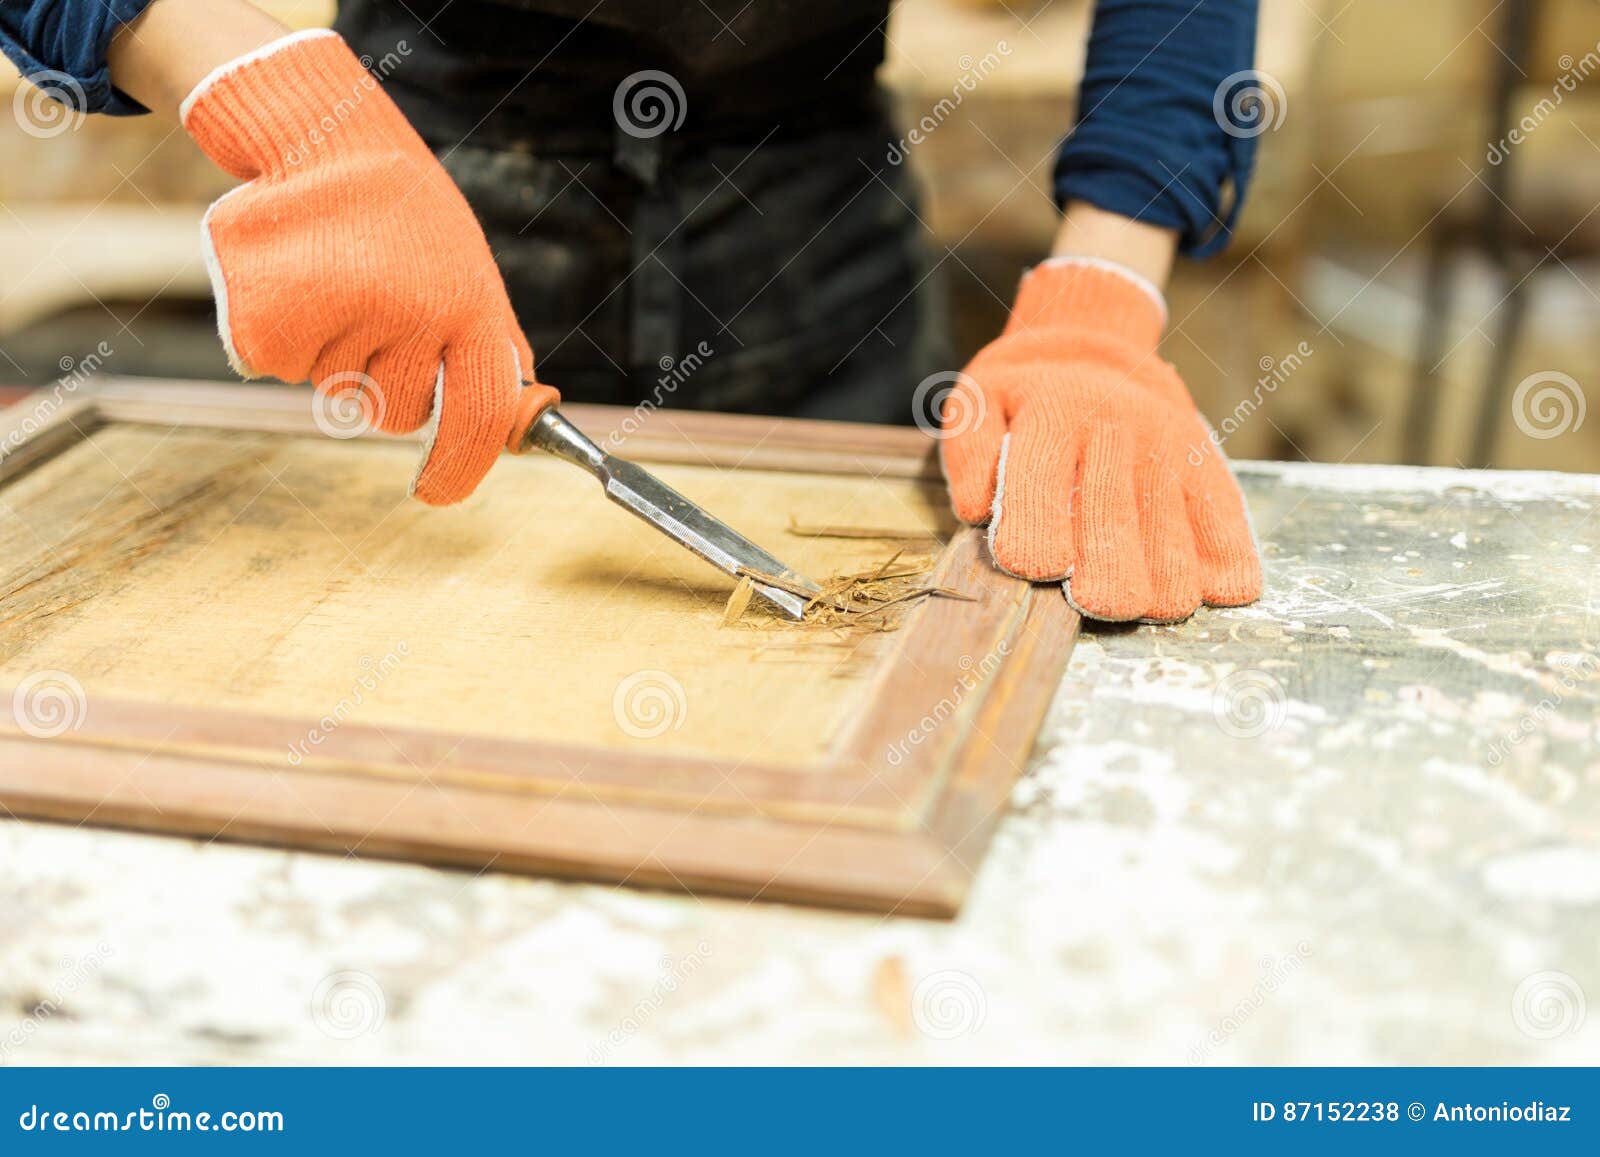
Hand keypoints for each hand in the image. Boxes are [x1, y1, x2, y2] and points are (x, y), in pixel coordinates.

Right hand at [180, 30, 554, 503]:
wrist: (322, 136)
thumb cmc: (404, 216)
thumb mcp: (469, 272)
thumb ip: (490, 346)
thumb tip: (518, 416)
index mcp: (472, 309)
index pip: (478, 417)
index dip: (460, 468)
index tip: (435, 492)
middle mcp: (414, 315)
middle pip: (392, 412)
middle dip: (381, 381)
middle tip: (371, 312)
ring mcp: (345, 314)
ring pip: (332, 388)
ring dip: (329, 348)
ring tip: (335, 280)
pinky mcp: (274, 316)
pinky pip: (278, 366)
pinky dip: (278, 336)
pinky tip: (294, 281)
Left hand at [940, 258, 1260, 621]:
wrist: (1096, 351)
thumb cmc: (1024, 398)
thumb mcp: (977, 405)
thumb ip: (970, 457)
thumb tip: (978, 511)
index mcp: (1051, 414)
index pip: (1041, 485)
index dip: (1037, 539)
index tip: (1039, 571)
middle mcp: (1115, 427)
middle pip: (1113, 517)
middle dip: (1108, 577)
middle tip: (1099, 605)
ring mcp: (1167, 446)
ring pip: (1173, 530)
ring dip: (1163, 584)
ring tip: (1145, 606)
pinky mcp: (1205, 463)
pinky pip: (1225, 518)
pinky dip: (1225, 564)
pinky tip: (1211, 593)